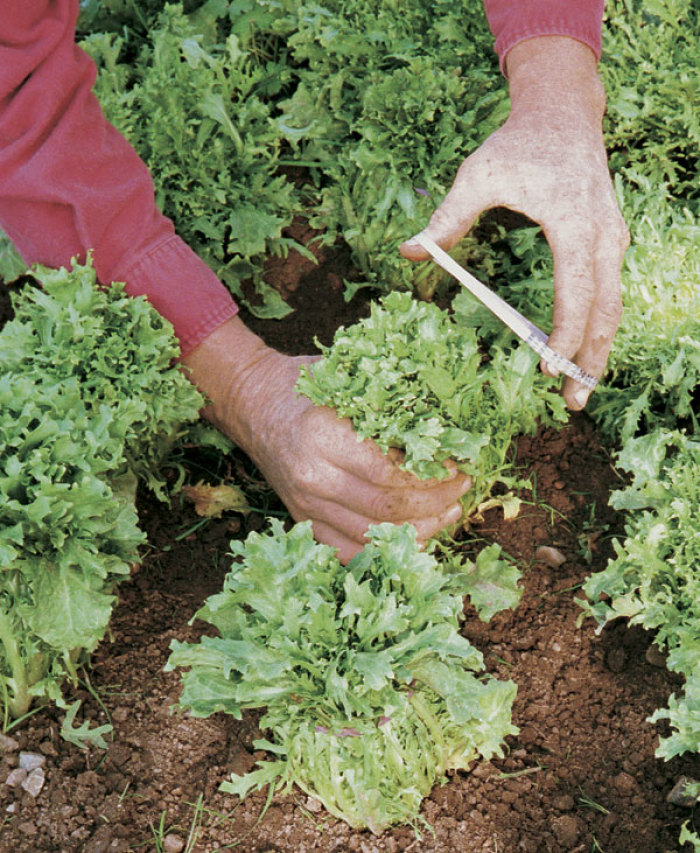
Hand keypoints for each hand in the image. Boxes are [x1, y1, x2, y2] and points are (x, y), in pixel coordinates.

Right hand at [182, 317, 470, 562]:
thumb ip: (388, 401)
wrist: (252, 403)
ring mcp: (305, 505)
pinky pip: (349, 550)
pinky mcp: (303, 521)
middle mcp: (313, 478)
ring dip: (420, 530)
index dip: (432, 477)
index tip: (458, 466)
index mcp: (324, 438)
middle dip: (435, 503)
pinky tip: (415, 535)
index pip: (391, 474)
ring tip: (449, 511)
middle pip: (387, 510)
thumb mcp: (344, 379)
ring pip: (373, 536)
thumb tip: (446, 421)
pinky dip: (386, 548)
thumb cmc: (304, 386)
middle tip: (462, 488)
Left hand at [401, 36, 628, 410]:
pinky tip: (580, 354)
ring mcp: (613, 239)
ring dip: (598, 351)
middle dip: (589, 359)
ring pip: (613, 307)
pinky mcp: (611, 242)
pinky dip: (597, 328)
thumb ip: (447, 217)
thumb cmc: (519, 143)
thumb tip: (409, 252)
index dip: (564, 332)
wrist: (564, 112)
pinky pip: (609, 294)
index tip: (548, 367)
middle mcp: (604, 235)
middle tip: (571, 404)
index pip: (576, 290)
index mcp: (574, 222)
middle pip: (606, 310)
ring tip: (580, 390)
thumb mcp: (479, 176)